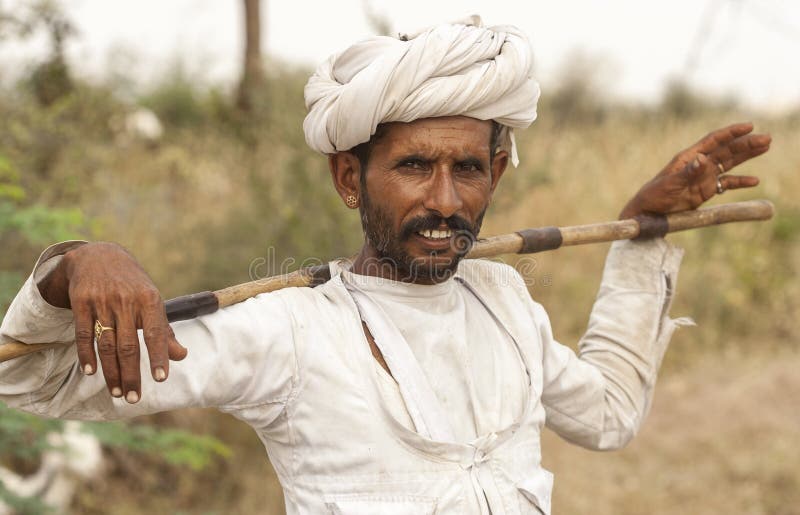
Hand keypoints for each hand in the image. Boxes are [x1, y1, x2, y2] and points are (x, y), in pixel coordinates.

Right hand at [38, 242, 186, 402]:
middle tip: (134, 398)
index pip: (155, 333)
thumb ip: (164, 331)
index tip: (160, 379)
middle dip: (131, 374)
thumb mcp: (152, 302)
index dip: (158, 356)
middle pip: (128, 345)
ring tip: (117, 392)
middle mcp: (126, 300)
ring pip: (107, 343)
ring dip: (111, 371)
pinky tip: (91, 371)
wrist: (99, 256)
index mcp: (149, 299)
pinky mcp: (81, 302)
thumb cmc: (133, 285)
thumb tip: (181, 355)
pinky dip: (87, 354)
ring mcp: (102, 301)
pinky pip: (83, 333)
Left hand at [618, 122, 770, 218]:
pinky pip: (726, 184)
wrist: (648, 212)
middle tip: (767, 138)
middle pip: (726, 150)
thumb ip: (687, 173)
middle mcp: (699, 164)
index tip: (749, 126)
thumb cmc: (654, 195)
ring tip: (765, 147)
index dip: (731, 133)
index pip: (713, 141)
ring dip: (747, 156)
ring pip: (729, 163)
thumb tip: (703, 159)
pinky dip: (740, 182)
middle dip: (746, 144)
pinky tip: (754, 181)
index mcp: (689, 158)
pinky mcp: (706, 190)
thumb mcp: (670, 184)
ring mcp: (703, 177)